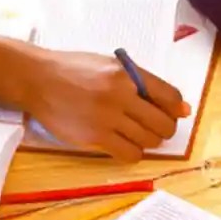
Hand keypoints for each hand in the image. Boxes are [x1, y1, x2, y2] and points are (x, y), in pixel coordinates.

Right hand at [19, 47, 189, 161]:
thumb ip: (144, 83)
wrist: (37, 78)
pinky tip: (123, 143)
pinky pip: (129, 153)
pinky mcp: (94, 136)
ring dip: (148, 140)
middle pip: (163, 124)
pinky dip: (132, 152)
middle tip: (154, 126)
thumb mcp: (111, 66)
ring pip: (149, 141)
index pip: (171, 97)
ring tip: (135, 133)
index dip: (176, 109)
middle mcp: (120, 95)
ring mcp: (107, 118)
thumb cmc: (75, 70)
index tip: (173, 113)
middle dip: (165, 128)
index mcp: (127, 74)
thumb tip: (183, 109)